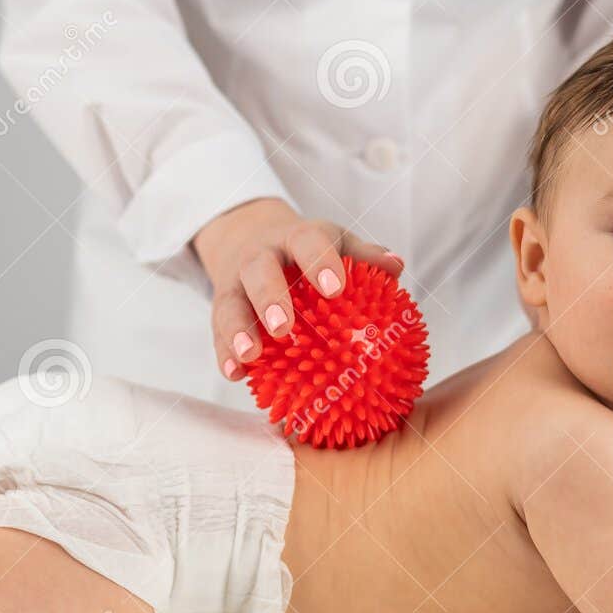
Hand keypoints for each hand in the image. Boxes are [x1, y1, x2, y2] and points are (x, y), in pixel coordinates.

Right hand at [190, 198, 402, 380]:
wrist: (249, 239)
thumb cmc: (308, 250)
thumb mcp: (335, 243)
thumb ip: (364, 256)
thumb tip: (396, 266)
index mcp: (295, 237)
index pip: (307, 241)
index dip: (320, 262)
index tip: (335, 288)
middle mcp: (260, 255)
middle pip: (259, 269)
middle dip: (269, 297)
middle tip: (283, 328)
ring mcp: (235, 283)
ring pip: (230, 302)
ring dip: (238, 329)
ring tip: (250, 356)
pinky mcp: (220, 309)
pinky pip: (217, 331)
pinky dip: (224, 353)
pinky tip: (235, 375)